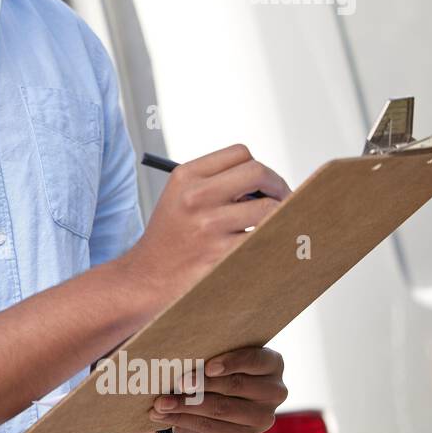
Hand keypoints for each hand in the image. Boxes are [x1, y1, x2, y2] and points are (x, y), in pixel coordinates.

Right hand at [125, 144, 291, 310]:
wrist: (147, 279)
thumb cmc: (172, 238)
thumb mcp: (180, 198)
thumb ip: (217, 183)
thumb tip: (271, 182)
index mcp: (186, 176)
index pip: (240, 153)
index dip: (258, 168)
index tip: (264, 185)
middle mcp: (196, 196)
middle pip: (258, 172)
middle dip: (278, 186)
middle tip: (283, 201)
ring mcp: (208, 225)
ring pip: (269, 208)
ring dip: (279, 218)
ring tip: (269, 229)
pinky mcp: (222, 254)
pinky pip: (266, 239)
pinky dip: (275, 242)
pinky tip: (266, 247)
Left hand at [148, 345, 287, 432]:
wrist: (204, 411)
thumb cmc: (207, 372)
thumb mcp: (209, 357)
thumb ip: (202, 348)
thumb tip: (165, 340)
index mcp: (270, 364)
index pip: (257, 360)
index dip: (233, 362)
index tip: (208, 366)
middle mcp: (274, 391)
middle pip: (236, 385)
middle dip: (203, 383)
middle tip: (178, 383)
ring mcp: (261, 418)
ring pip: (221, 409)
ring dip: (186, 404)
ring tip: (160, 401)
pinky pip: (210, 427)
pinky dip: (182, 419)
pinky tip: (161, 414)